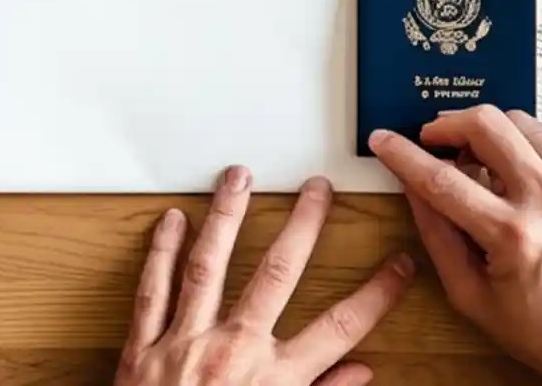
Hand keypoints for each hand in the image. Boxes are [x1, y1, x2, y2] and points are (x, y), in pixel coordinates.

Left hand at [116, 166, 415, 385]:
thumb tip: (361, 375)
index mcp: (274, 381)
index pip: (341, 328)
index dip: (377, 293)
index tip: (398, 264)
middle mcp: (233, 351)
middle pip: (278, 274)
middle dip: (302, 225)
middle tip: (317, 189)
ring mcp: (185, 344)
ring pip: (209, 265)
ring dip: (227, 216)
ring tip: (238, 176)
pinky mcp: (143, 349)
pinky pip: (152, 290)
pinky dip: (159, 252)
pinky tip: (170, 220)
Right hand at [370, 107, 541, 385]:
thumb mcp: (474, 298)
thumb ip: (438, 237)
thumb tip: (414, 189)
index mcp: (512, 234)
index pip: (441, 178)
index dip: (403, 154)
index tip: (383, 140)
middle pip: (486, 124)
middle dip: (447, 123)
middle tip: (432, 139)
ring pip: (521, 121)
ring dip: (487, 128)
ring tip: (473, 154)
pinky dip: (523, 147)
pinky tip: (515, 174)